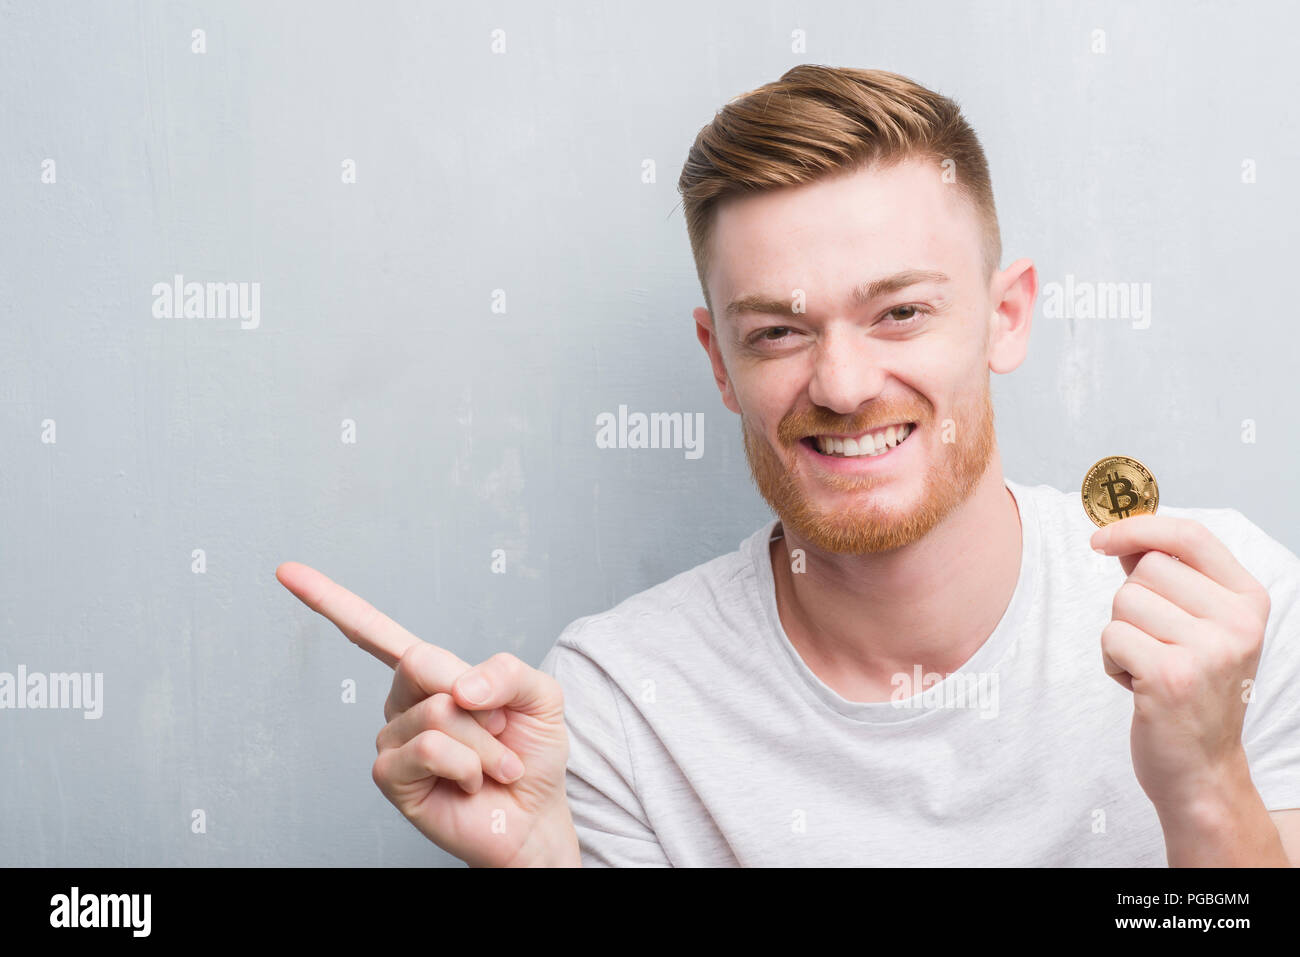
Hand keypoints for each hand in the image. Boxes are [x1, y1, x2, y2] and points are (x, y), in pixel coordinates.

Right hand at [275, 561, 578, 866]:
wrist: (534, 815)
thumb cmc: (529, 753)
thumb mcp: (539, 696)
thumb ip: (508, 672)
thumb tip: (458, 686)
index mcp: (429, 673)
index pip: (374, 631)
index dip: (329, 600)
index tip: (285, 571)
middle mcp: (401, 701)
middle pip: (423, 663)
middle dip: (481, 699)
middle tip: (500, 728)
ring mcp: (392, 738)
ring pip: (439, 713)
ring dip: (485, 743)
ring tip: (492, 765)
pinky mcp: (390, 776)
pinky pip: (430, 748)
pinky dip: (468, 765)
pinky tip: (471, 783)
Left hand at [1090, 515, 1270, 811]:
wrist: (1202, 768)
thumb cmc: (1192, 689)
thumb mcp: (1200, 626)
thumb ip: (1169, 577)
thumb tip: (1121, 533)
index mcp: (1248, 601)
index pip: (1190, 535)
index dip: (1139, 527)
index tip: (1102, 539)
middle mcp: (1237, 623)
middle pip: (1146, 569)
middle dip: (1131, 603)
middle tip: (1155, 643)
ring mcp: (1208, 651)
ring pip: (1123, 603)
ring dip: (1121, 635)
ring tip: (1149, 666)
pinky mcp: (1170, 677)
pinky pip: (1111, 637)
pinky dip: (1112, 661)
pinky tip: (1138, 686)